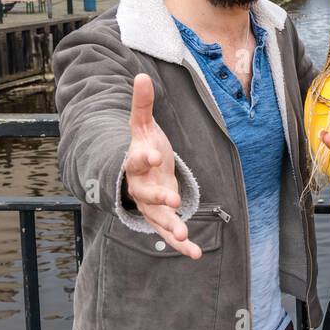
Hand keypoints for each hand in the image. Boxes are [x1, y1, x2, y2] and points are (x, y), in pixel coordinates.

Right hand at [124, 73, 201, 258]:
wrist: (136, 172)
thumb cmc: (143, 146)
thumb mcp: (142, 126)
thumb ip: (142, 105)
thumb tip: (141, 76)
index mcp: (133, 162)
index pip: (134, 160)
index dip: (143, 157)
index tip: (153, 154)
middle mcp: (138, 187)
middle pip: (144, 194)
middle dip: (158, 196)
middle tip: (172, 199)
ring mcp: (149, 205)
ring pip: (157, 218)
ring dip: (169, 226)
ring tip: (183, 233)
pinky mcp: (161, 218)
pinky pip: (169, 234)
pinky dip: (181, 245)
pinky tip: (196, 254)